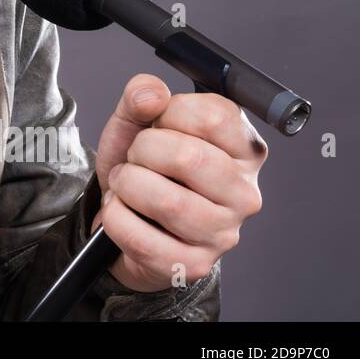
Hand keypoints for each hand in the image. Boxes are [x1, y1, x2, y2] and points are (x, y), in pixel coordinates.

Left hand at [91, 74, 267, 292]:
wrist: (127, 217)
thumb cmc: (143, 167)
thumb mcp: (135, 122)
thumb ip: (140, 95)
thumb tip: (150, 94)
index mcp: (243, 149)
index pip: (215, 117)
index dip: (169, 113)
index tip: (156, 125)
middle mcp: (243, 193)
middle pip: (188, 157)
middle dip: (142, 152)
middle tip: (136, 159)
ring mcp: (223, 233)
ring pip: (166, 201)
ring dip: (128, 186)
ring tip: (128, 185)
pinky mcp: (194, 265)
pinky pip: (141, 237)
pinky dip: (116, 218)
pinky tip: (124, 212)